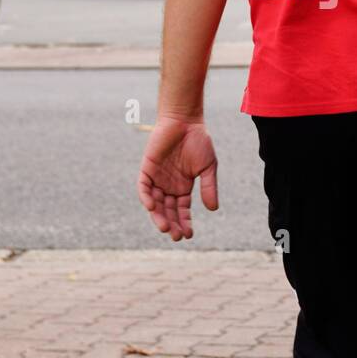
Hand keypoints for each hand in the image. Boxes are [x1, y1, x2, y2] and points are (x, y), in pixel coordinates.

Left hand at [137, 117, 218, 241]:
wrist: (185, 121)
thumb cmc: (198, 141)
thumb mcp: (207, 167)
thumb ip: (208, 187)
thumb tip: (213, 209)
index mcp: (183, 187)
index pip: (181, 211)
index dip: (184, 223)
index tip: (189, 235)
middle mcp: (168, 186)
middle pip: (168, 211)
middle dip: (171, 224)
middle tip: (176, 236)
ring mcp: (157, 178)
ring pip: (155, 203)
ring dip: (158, 216)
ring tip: (165, 227)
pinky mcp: (147, 168)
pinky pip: (143, 187)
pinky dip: (146, 197)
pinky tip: (153, 206)